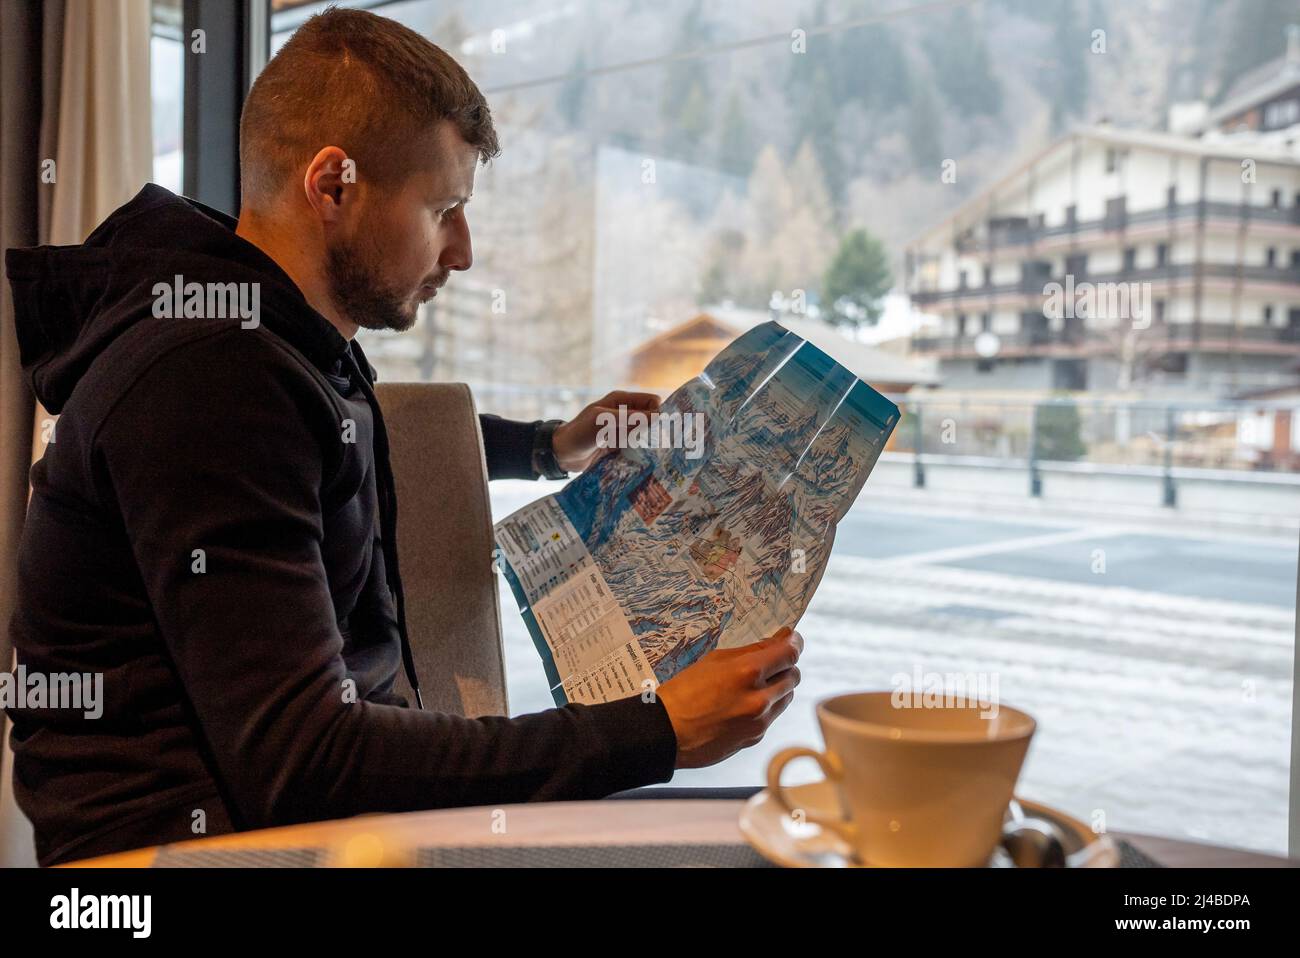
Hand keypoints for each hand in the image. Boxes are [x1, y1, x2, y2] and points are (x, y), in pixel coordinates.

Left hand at [551, 390, 660, 472]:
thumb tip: (657, 417)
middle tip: (656, 444)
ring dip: (649, 442)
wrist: (562, 454)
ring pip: (646, 433)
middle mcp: (624, 413)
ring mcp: (623, 429)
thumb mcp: (603, 422)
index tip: (657, 429)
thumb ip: (629, 418)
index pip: (652, 401)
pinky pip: (638, 446)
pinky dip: (641, 451)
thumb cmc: (579, 433)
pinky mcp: (620, 445)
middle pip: (651, 417)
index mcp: (621, 401)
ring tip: (650, 454)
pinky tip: (642, 460)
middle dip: (656, 429)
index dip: (657, 412)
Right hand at [656, 627, 802, 768]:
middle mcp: (759, 698)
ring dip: (778, 686)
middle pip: (793, 675)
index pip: (789, 653)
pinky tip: (743, 703)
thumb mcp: (714, 660)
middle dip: (786, 665)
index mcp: (747, 673)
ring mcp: (759, 721)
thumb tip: (777, 641)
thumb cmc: (683, 693)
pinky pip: (772, 715)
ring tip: (755, 683)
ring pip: (787, 697)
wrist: (666, 733)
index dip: (794, 642)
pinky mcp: (755, 737)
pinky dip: (766, 705)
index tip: (792, 638)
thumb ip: (750, 651)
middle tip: (771, 660)